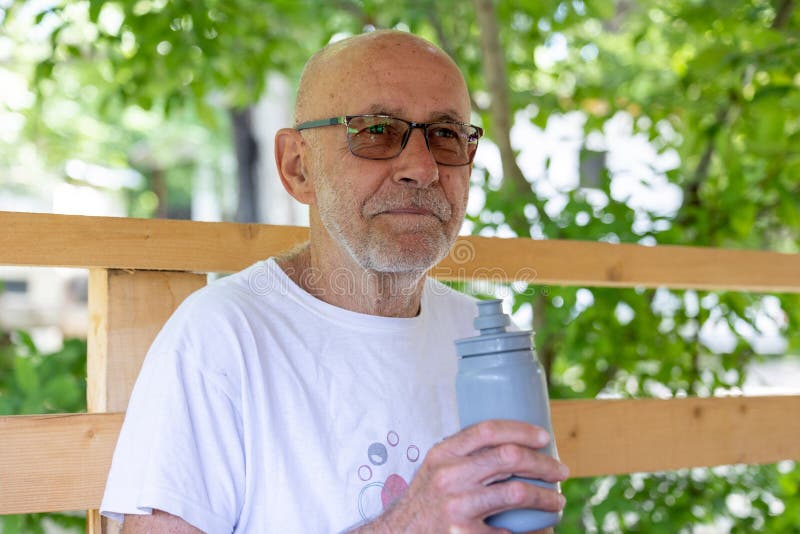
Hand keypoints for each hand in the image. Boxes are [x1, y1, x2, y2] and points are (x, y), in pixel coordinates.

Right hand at [355, 420, 567, 533]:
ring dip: (546, 496)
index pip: (488, 429)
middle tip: (560, 470)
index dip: (522, 430)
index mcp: (443, 453)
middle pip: (510, 457)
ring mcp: (457, 506)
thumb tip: (516, 445)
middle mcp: (449, 476)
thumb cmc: (426, 501)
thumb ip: (465, 454)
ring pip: (517, 492)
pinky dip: (531, 531)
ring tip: (557, 500)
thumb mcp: (437, 468)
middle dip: (544, 463)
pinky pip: (510, 531)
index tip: (544, 437)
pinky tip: (539, 529)